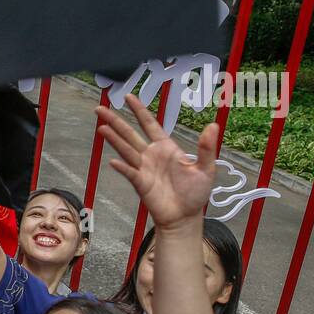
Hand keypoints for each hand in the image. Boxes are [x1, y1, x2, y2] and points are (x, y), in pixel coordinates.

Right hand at [96, 94, 217, 231]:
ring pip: (126, 149)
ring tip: (101, 127)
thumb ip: (206, 148)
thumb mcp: (206, 168)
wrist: (185, 216)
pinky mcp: (140, 183)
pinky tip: (114, 161)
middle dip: (115, 121)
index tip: (128, 97)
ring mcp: (143, 169)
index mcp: (166, 147)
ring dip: (114, 139)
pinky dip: (122, 167)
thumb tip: (213, 125)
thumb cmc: (195, 193)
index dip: (139, 110)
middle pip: (130, 134)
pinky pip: (129, 173)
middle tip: (100, 109)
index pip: (149, 124)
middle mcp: (151, 155)